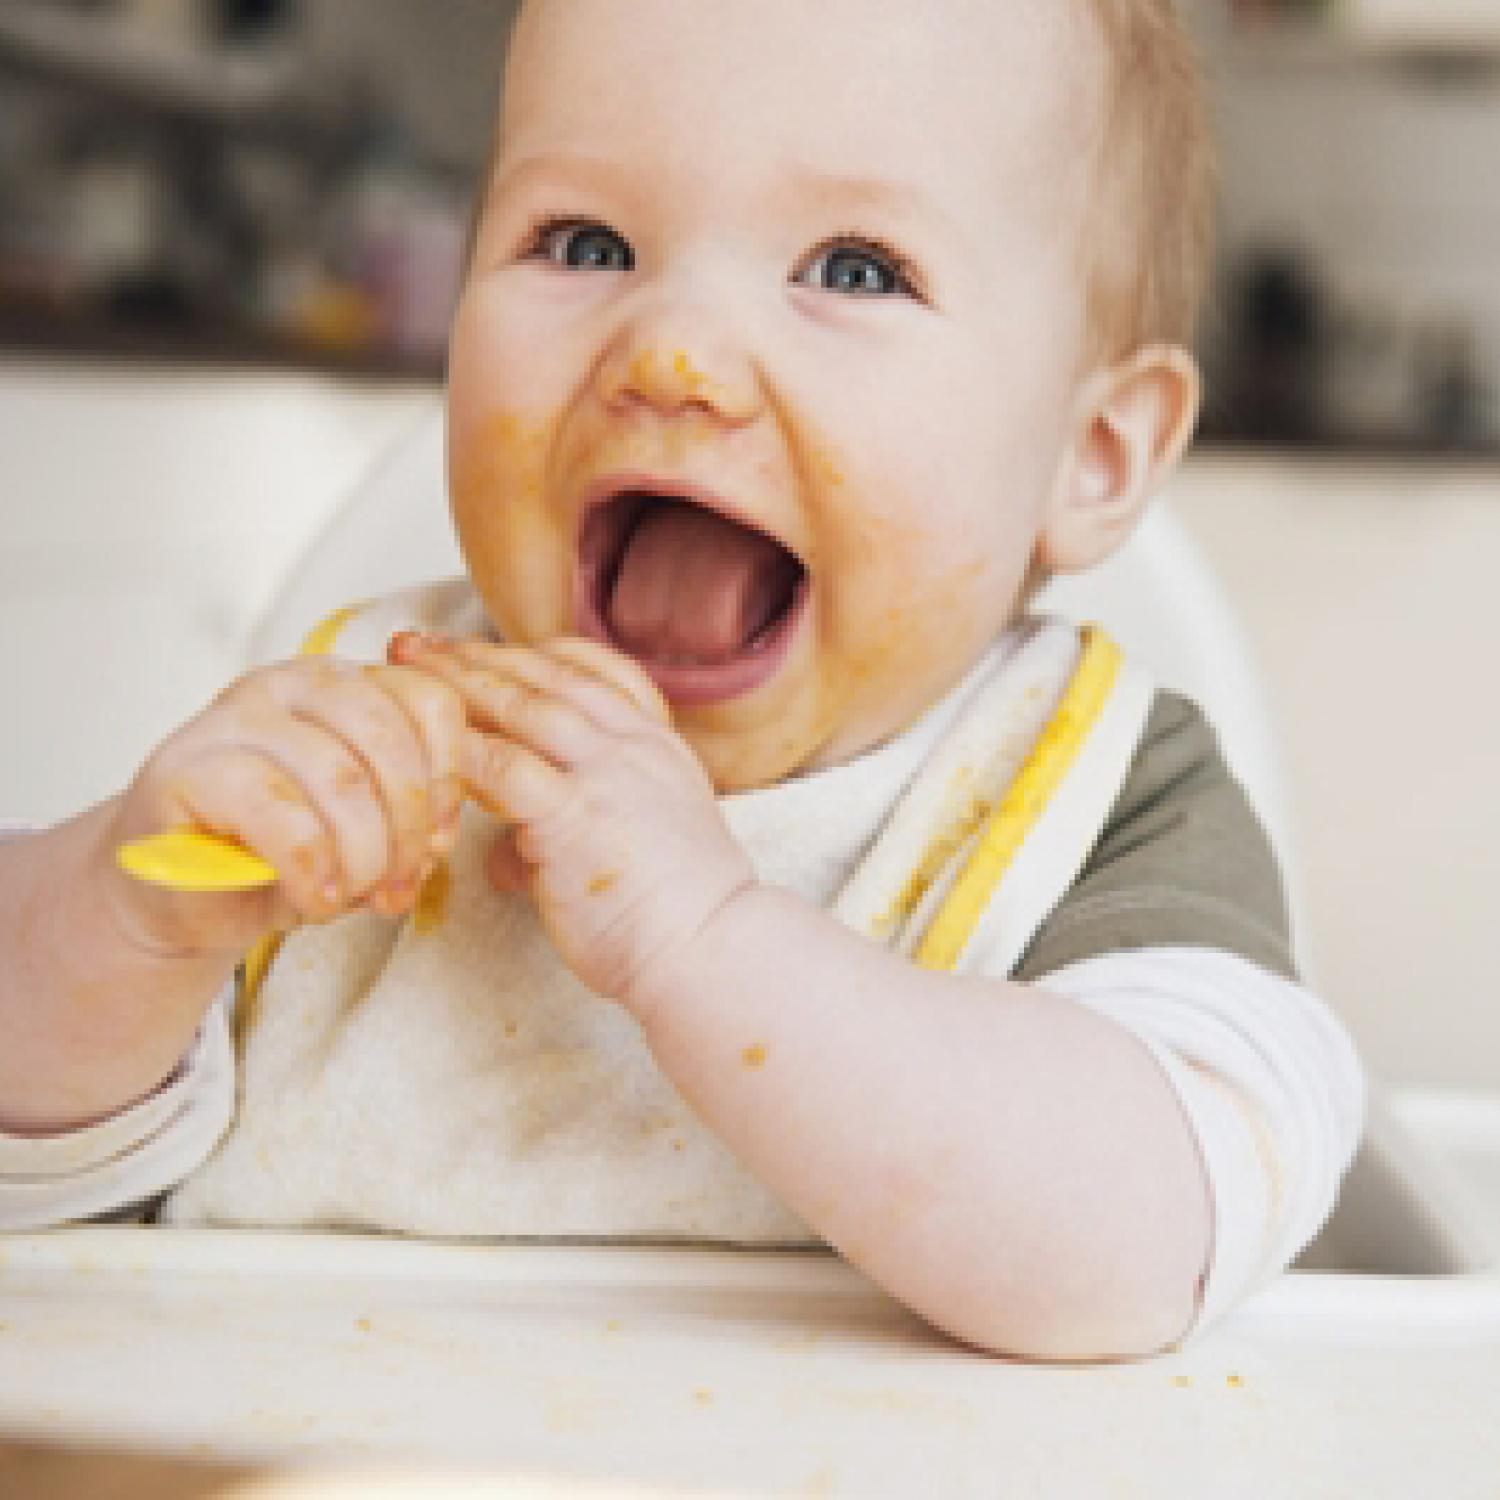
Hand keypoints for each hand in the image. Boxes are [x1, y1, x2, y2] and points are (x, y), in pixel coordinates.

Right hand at [102, 655, 466, 962]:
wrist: (179, 895)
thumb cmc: (279, 854)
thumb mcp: (366, 830)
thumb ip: (408, 819)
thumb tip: (438, 840)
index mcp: (345, 685)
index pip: (427, 700)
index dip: (448, 778)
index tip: (441, 842)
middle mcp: (291, 685)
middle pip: (388, 738)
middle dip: (409, 827)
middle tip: (398, 886)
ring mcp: (234, 720)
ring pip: (340, 779)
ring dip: (363, 857)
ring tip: (352, 897)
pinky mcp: (188, 769)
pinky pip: (282, 818)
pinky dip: (313, 871)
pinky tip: (314, 902)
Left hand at [390, 633, 756, 1011]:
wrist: (711, 951)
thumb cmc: (675, 917)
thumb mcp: (634, 848)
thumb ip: (567, 832)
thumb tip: (510, 855)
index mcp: (656, 746)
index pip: (595, 671)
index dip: (533, 655)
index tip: (484, 650)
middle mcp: (634, 746)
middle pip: (548, 675)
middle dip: (477, 654)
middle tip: (419, 643)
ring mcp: (607, 774)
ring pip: (523, 703)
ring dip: (459, 681)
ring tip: (409, 667)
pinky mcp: (574, 814)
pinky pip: (504, 765)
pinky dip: (460, 748)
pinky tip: (423, 742)